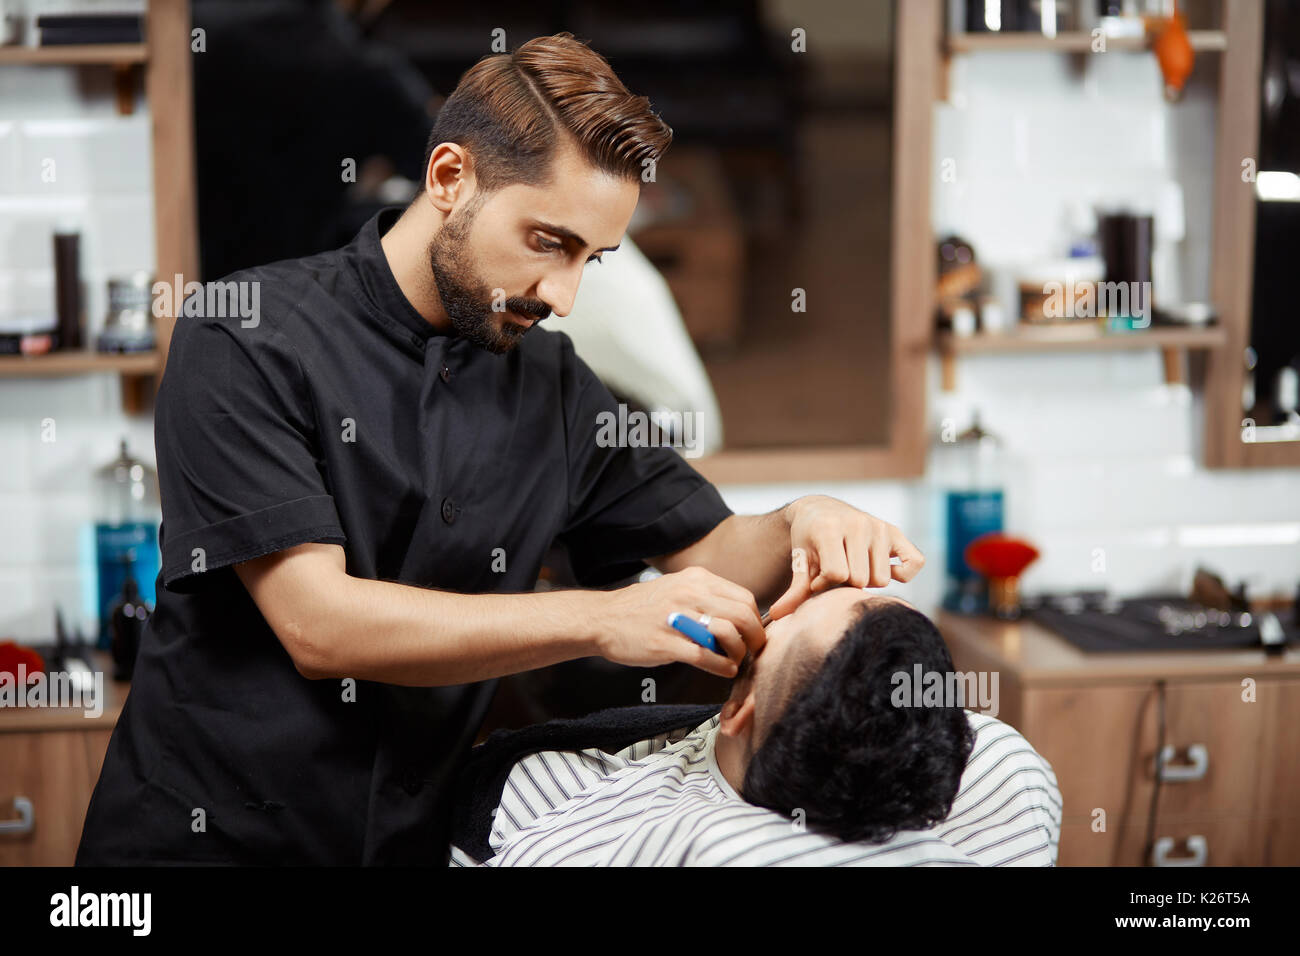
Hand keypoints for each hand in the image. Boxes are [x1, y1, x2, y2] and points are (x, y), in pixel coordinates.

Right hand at [590, 567, 765, 677]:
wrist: (603, 618)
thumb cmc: (641, 608)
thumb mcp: (677, 588)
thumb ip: (706, 596)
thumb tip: (737, 615)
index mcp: (696, 579)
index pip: (744, 598)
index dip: (755, 620)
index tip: (753, 634)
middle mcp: (690, 594)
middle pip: (743, 616)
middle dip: (755, 638)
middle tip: (753, 651)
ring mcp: (678, 618)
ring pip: (728, 634)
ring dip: (739, 654)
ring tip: (735, 661)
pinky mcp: (666, 643)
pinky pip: (706, 656)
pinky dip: (722, 666)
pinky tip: (723, 670)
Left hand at [767, 495, 924, 620]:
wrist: (820, 510)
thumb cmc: (808, 541)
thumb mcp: (800, 562)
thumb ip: (795, 591)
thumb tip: (776, 617)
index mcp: (829, 528)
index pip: (837, 574)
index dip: (824, 584)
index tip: (817, 578)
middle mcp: (858, 524)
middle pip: (860, 580)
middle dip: (846, 584)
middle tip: (836, 573)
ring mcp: (879, 526)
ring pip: (882, 579)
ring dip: (867, 581)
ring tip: (854, 568)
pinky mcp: (895, 532)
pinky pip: (914, 563)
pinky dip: (903, 573)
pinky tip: (885, 569)